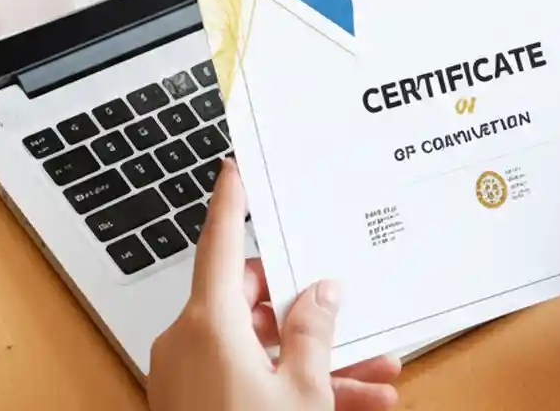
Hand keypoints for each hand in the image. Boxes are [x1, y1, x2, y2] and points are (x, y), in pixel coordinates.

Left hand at [149, 160, 399, 410]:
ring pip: (260, 347)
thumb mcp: (301, 391)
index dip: (229, 203)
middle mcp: (188, 342)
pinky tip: (348, 399)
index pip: (219, 245)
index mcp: (208, 325)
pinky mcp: (194, 400)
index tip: (234, 171)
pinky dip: (288, 384)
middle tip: (349, 316)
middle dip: (308, 311)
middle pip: (252, 299)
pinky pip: (247, 377)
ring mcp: (188, 373)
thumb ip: (313, 335)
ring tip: (371, 374)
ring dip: (313, 359)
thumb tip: (321, 294)